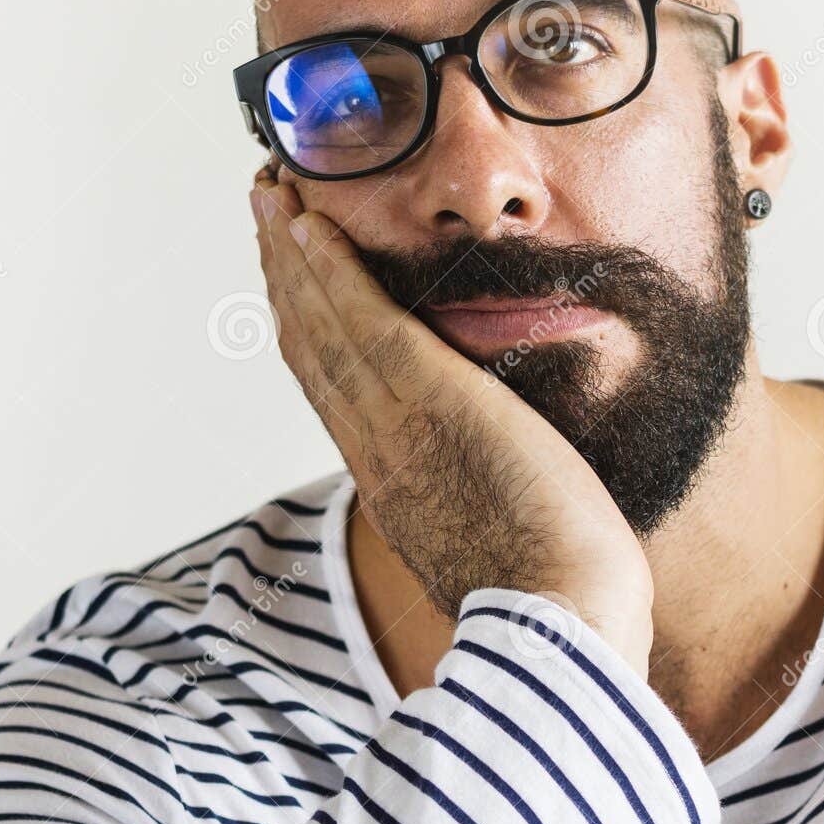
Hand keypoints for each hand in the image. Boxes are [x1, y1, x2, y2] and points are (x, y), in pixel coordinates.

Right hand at [252, 174, 653, 673]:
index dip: (306, 332)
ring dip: (293, 256)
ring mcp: (398, 427)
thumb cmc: (555, 604)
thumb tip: (497, 498)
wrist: (561, 627)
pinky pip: (367, 323)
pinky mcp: (436, 403)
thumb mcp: (496, 551)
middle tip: (261, 215)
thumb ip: (480, 512)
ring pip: (324, 327)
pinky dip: (333, 272)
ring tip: (272, 196)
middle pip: (311, 350)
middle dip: (282, 278)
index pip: (335, 395)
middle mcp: (378, 452)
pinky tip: (313, 226)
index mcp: (395, 487)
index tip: (289, 288)